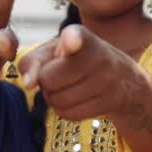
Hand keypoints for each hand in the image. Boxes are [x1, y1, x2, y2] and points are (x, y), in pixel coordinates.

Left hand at [18, 25, 151, 124]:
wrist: (123, 78)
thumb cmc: (78, 60)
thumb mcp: (55, 50)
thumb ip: (33, 61)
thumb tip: (28, 84)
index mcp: (82, 36)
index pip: (76, 37)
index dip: (72, 40)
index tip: (71, 42)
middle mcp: (98, 56)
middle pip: (48, 79)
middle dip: (46, 81)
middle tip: (57, 75)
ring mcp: (107, 80)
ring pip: (57, 100)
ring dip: (54, 98)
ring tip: (67, 86)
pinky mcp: (109, 102)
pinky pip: (69, 114)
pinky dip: (64, 110)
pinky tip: (74, 99)